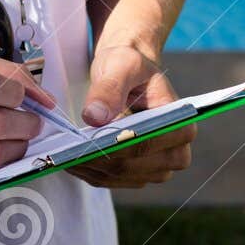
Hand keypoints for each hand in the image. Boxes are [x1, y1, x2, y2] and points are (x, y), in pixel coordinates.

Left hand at [67, 45, 195, 189]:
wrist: (126, 74)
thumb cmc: (129, 66)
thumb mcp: (121, 66)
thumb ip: (109, 88)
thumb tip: (94, 117)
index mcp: (181, 125)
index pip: (148, 143)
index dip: (118, 145)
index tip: (88, 141)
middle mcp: (175, 153)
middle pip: (132, 165)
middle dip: (98, 158)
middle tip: (66, 150)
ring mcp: (156, 168)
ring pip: (118, 176)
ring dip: (89, 167)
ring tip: (62, 154)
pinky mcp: (136, 174)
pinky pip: (109, 179)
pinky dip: (87, 171)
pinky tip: (68, 158)